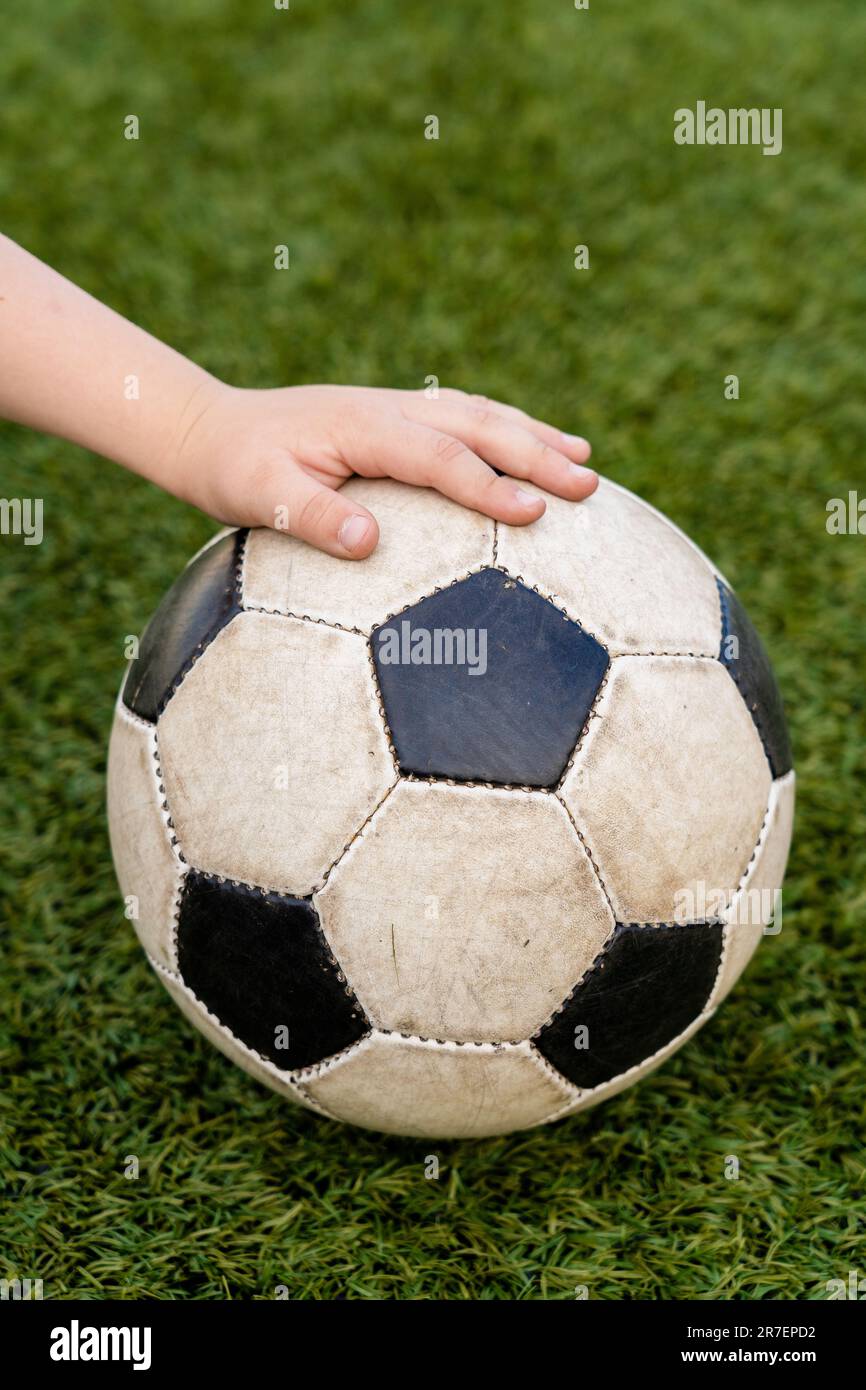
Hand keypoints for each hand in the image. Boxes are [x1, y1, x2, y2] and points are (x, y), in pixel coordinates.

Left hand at [175, 382, 597, 557]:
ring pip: (479, 414)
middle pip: (478, 425)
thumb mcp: (259, 497)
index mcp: (363, 428)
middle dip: (537, 453)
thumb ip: (313, 517)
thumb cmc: (234, 470)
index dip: (489, 485)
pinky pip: (462, 417)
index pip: (440, 458)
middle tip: (588, 485)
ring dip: (533, 435)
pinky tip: (531, 445)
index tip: (535, 513)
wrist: (210, 428)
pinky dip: (505, 428)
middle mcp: (389, 409)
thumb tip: (369, 544)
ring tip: (584, 459)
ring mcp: (396, 408)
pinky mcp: (395, 418)